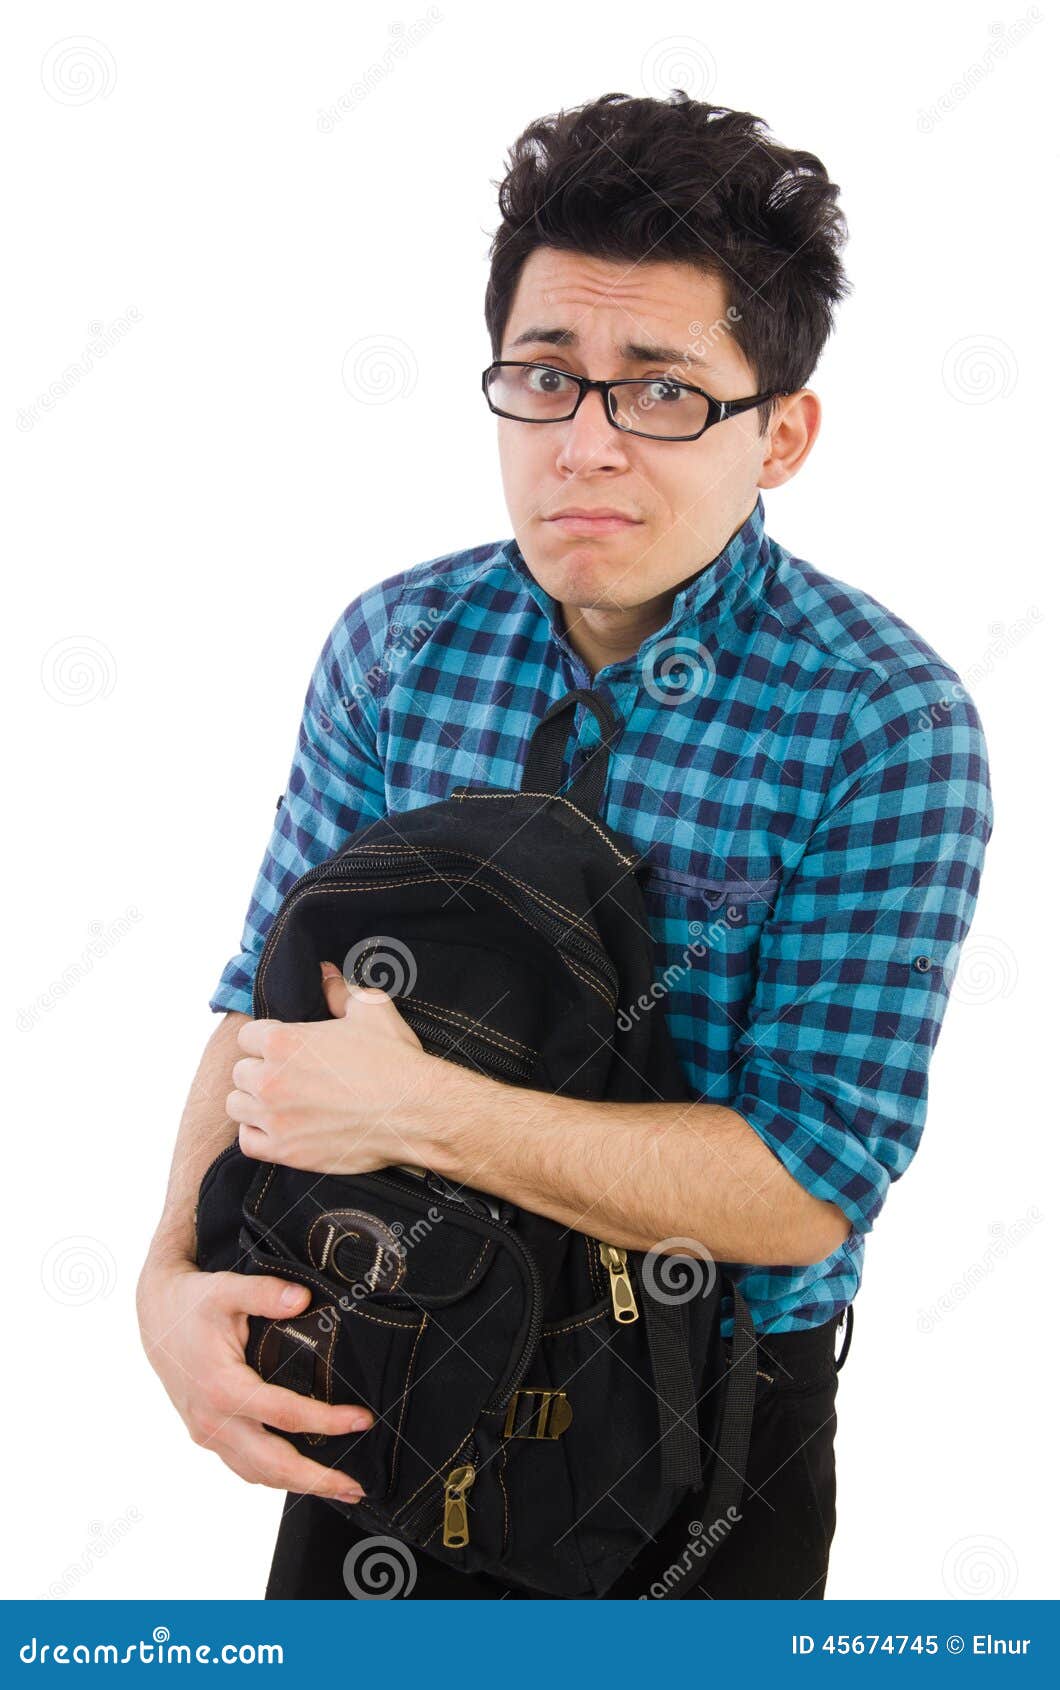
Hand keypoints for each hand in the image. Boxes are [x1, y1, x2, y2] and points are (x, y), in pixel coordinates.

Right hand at [136, 1255, 372, 1503]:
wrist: (156, 1317)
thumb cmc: (192, 1304)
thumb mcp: (226, 1289)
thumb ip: (265, 1292)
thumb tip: (302, 1298)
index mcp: (222, 1388)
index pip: (285, 1415)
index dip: (327, 1422)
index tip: (362, 1420)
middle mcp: (214, 1420)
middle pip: (273, 1464)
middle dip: (317, 1480)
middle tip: (357, 1487)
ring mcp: (208, 1433)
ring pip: (257, 1473)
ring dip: (299, 1485)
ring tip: (338, 1488)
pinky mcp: (207, 1435)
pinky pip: (243, 1466)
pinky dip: (274, 1476)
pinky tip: (298, 1475)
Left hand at [225, 961, 432, 1174]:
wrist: (414, 1112)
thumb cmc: (393, 1059)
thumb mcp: (370, 1009)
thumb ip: (338, 990)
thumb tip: (324, 973)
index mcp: (283, 1041)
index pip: (247, 1036)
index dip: (266, 1040)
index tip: (285, 1048)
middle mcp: (270, 1079)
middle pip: (240, 1071)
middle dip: (261, 1070)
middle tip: (289, 1075)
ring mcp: (275, 1118)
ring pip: (236, 1105)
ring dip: (254, 1101)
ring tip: (280, 1101)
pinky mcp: (285, 1151)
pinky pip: (247, 1141)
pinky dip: (258, 1134)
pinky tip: (279, 1126)